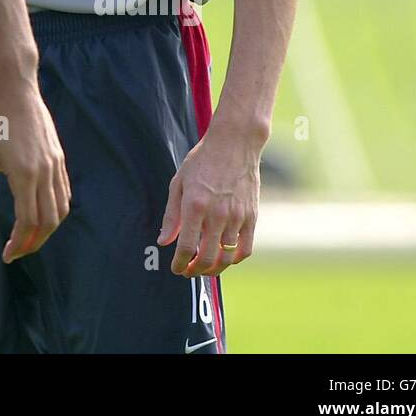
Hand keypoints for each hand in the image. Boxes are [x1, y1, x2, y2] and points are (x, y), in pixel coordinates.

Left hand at [0, 75, 70, 261]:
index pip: (28, 223)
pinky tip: (41, 211)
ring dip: (47, 229)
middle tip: (16, 252)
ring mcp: (56, 163)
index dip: (19, 244)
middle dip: (34, 243)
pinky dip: (56, 209)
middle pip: (49, 221)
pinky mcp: (58, 155)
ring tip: (28, 237)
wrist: (13, 85)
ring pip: (60, 209)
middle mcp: (46, 171)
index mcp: (25, 174)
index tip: (6, 255)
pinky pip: (64, 191)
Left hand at [157, 123, 261, 276]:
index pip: (186, 247)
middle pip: (207, 257)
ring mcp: (237, 217)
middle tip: (189, 271)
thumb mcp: (179, 182)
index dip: (179, 263)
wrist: (234, 144)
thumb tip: (164, 242)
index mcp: (194, 205)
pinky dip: (235, 259)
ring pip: (227, 257)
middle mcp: (216, 214)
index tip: (176, 269)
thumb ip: (171, 215)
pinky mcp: (252, 217)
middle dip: (195, 270)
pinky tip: (225, 258)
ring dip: (214, 269)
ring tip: (205, 268)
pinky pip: (245, 249)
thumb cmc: (202, 161)